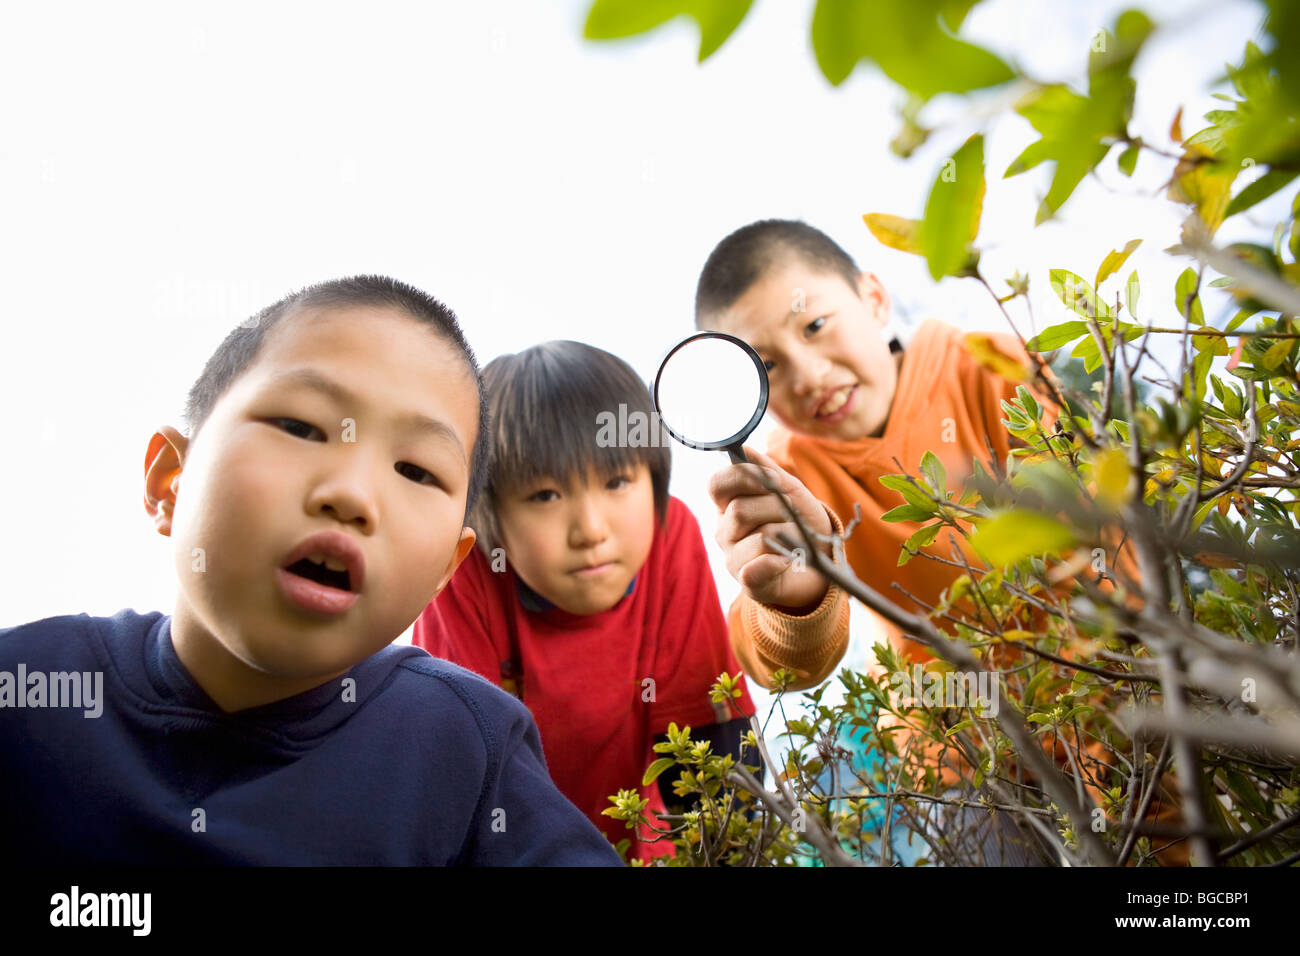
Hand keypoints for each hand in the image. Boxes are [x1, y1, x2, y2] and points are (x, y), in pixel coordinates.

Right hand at [707, 446, 833, 612]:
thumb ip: (767, 471)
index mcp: (728, 505)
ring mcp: (733, 559)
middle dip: (777, 509)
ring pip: (760, 537)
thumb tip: (743, 448)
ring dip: (790, 534)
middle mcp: (724, 532)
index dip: (744, 477)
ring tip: (799, 539)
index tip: (775, 480)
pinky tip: (787, 560)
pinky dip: (776, 562)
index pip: (717, 485)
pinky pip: (756, 570)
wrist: (819, 561)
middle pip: (741, 510)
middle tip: (793, 516)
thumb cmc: (799, 521)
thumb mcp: (789, 491)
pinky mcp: (750, 584)